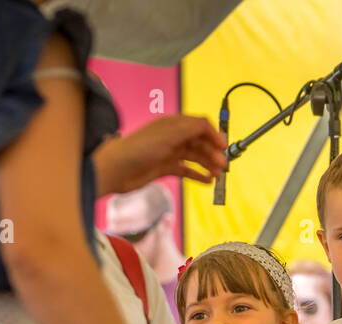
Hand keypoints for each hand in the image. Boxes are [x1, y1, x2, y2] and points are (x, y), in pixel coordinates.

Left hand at [93, 115, 226, 194]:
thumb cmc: (140, 148)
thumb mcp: (169, 134)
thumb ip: (192, 128)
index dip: (214, 136)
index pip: (200, 126)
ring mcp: (169, 153)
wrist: (117, 169)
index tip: (224, 148)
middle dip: (212, 153)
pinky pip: (186, 170)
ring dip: (207, 165)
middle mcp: (173, 137)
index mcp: (174, 124)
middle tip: (222, 167)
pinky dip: (197, 175)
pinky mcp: (165, 168)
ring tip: (217, 176)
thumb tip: (211, 126)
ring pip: (195, 157)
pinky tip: (206, 181)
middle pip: (200, 143)